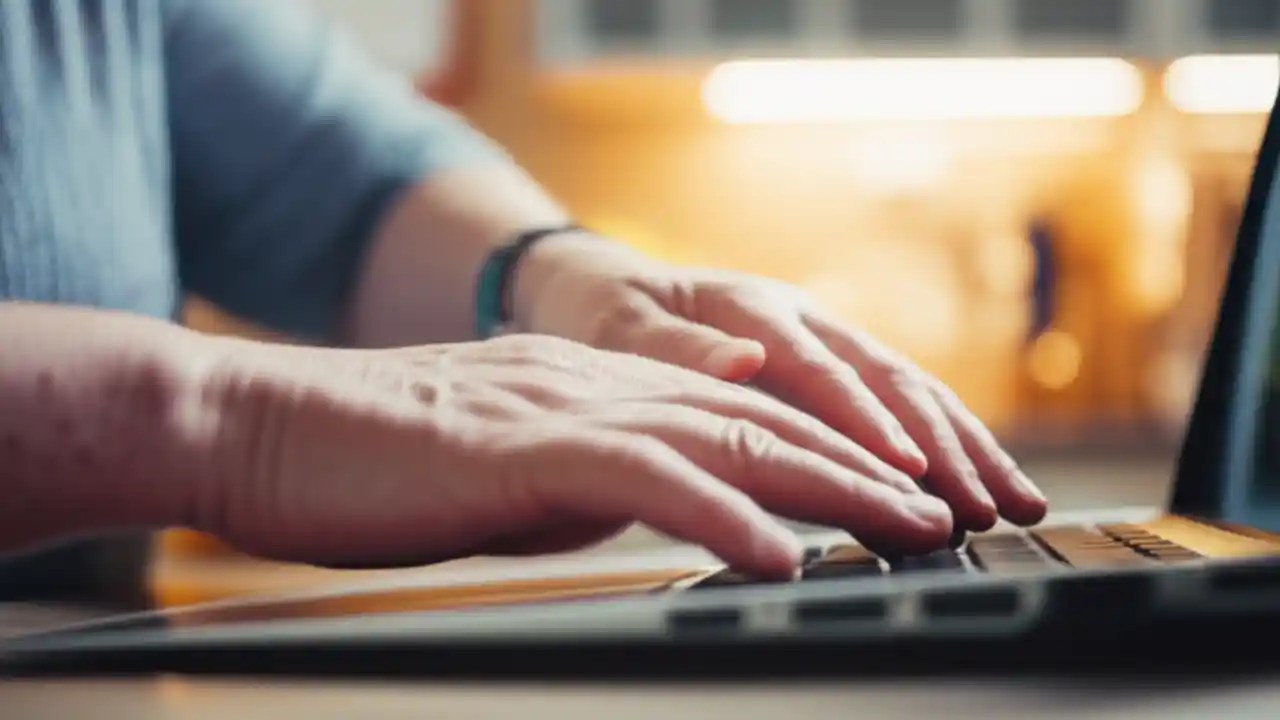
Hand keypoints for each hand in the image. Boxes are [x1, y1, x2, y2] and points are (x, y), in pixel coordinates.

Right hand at [194, 334, 952, 577]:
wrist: (267, 428)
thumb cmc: (382, 464)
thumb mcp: (517, 470)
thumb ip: (598, 477)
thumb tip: (671, 505)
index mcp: (602, 389)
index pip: (744, 417)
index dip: (834, 456)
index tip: (903, 499)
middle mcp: (601, 384)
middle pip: (761, 420)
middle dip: (866, 467)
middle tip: (948, 509)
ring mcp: (565, 409)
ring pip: (727, 437)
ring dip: (829, 485)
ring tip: (908, 526)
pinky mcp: (521, 448)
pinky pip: (642, 478)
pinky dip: (721, 513)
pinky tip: (777, 549)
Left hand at [513, 235, 1047, 530]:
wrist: (604, 287)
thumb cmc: (605, 314)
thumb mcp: (618, 326)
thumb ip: (674, 346)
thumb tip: (742, 362)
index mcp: (753, 309)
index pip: (819, 370)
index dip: (864, 421)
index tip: (903, 470)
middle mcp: (803, 320)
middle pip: (890, 381)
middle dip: (946, 447)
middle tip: (989, 508)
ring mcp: (824, 341)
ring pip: (912, 394)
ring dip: (967, 449)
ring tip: (1018, 506)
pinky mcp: (831, 367)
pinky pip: (899, 406)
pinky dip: (945, 446)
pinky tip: (980, 486)